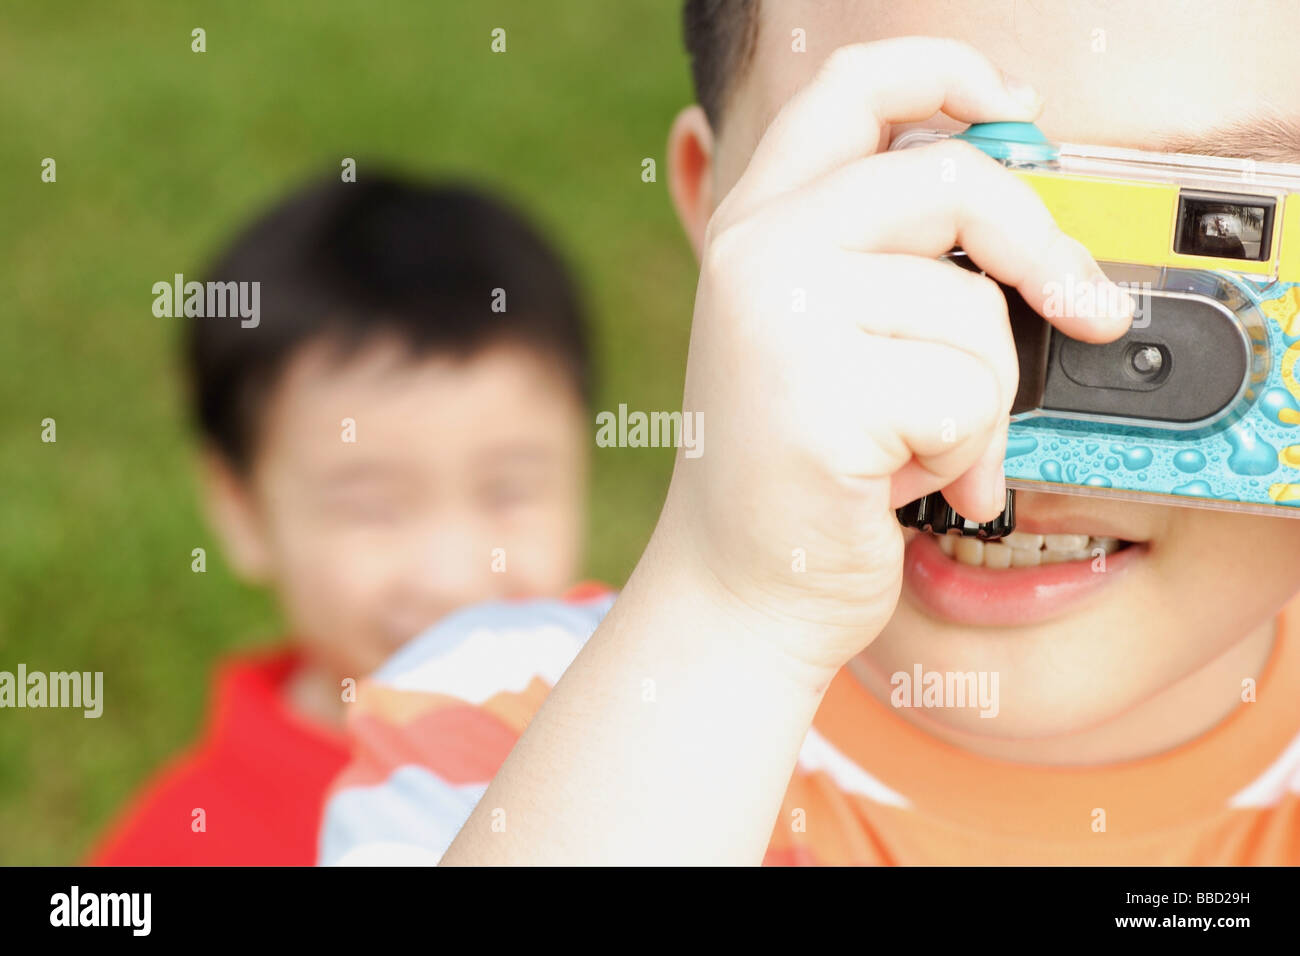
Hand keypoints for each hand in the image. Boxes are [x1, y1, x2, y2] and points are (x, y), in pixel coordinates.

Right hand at [656, 37, 1133, 674]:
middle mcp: (757, 254)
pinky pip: (968, 397)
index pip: (853, 86)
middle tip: (1084, 310)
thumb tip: (1028, 231)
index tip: (1015, 107)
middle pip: (952, 180)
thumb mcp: (828, 340)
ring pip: (976, 314)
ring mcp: (778, 319)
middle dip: (1039, 252)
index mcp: (756, 225)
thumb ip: (895, 265)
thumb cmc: (799, 473)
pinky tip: (900, 485)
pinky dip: (965, 457)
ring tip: (911, 448)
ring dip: (980, 400)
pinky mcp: (818, 398)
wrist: (734, 594)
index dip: (946, 72)